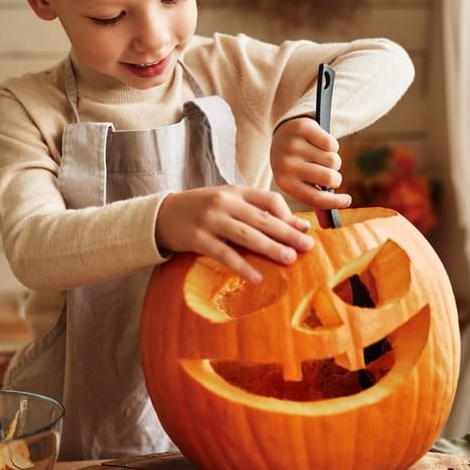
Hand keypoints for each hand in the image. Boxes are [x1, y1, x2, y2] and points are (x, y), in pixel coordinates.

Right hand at [156, 185, 314, 282]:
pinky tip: (258, 277)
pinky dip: (243, 266)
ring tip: (290, 259)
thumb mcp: (226, 201)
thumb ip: (254, 210)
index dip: (289, 215)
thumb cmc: (201, 209)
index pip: (269, 199)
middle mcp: (224, 203)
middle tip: (308, 246)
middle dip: (288, 233)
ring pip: (247, 235)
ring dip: (270, 248)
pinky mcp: (198, 239)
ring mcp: (210, 220)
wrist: (162, 214)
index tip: (304, 229)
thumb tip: (291, 225)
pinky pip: (225, 254)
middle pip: (263, 219)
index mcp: (235, 192)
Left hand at [269, 116, 352, 210]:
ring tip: (323, 159)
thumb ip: (315, 202)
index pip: (316, 199)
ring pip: (333, 160)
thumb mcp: (299, 184)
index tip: (348, 200)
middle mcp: (287, 165)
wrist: (281, 136)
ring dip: (334, 161)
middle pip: (330, 178)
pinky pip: (332, 143)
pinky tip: (321, 144)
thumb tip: (329, 226)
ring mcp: (294, 146)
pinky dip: (332, 145)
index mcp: (285, 183)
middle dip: (335, 178)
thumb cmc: (296, 166)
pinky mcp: (303, 128)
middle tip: (330, 174)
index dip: (336, 203)